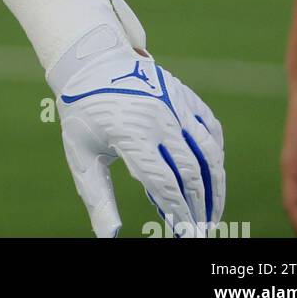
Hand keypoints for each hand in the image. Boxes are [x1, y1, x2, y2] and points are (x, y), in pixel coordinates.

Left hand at [51, 0, 225, 237]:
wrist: (89, 61)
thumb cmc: (83, 113)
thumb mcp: (81, 154)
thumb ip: (97, 197)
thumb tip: (110, 235)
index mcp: (131, 133)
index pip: (165, 183)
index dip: (179, 213)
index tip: (185, 234)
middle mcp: (158, 117)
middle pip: (191, 172)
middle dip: (199, 206)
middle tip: (200, 230)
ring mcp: (174, 103)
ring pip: (208, 151)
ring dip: (215, 185)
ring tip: (212, 212)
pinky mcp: (183, 94)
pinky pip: (210, 127)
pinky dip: (215, 154)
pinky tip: (212, 174)